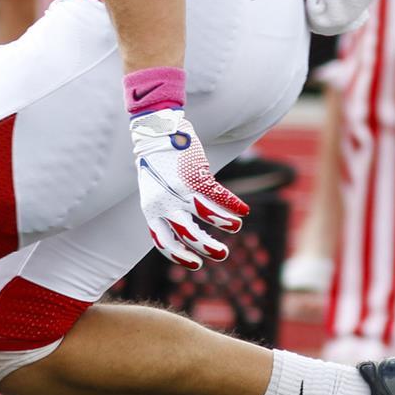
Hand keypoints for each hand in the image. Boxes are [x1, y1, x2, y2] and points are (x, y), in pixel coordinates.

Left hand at [133, 107, 247, 268]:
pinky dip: (232, 205)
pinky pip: (218, 195)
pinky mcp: (195, 175)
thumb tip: (184, 232)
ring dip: (224, 223)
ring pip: (206, 214)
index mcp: (151, 210)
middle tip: (222, 254)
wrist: (155, 131)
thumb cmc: (157, 165)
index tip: (197, 263)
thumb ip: (165, 210)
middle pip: (187, 234)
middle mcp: (164, 203)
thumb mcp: (153, 192)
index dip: (180, 256)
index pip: (163, 242)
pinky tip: (243, 210)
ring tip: (236, 226)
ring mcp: (179, 189)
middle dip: (207, 247)